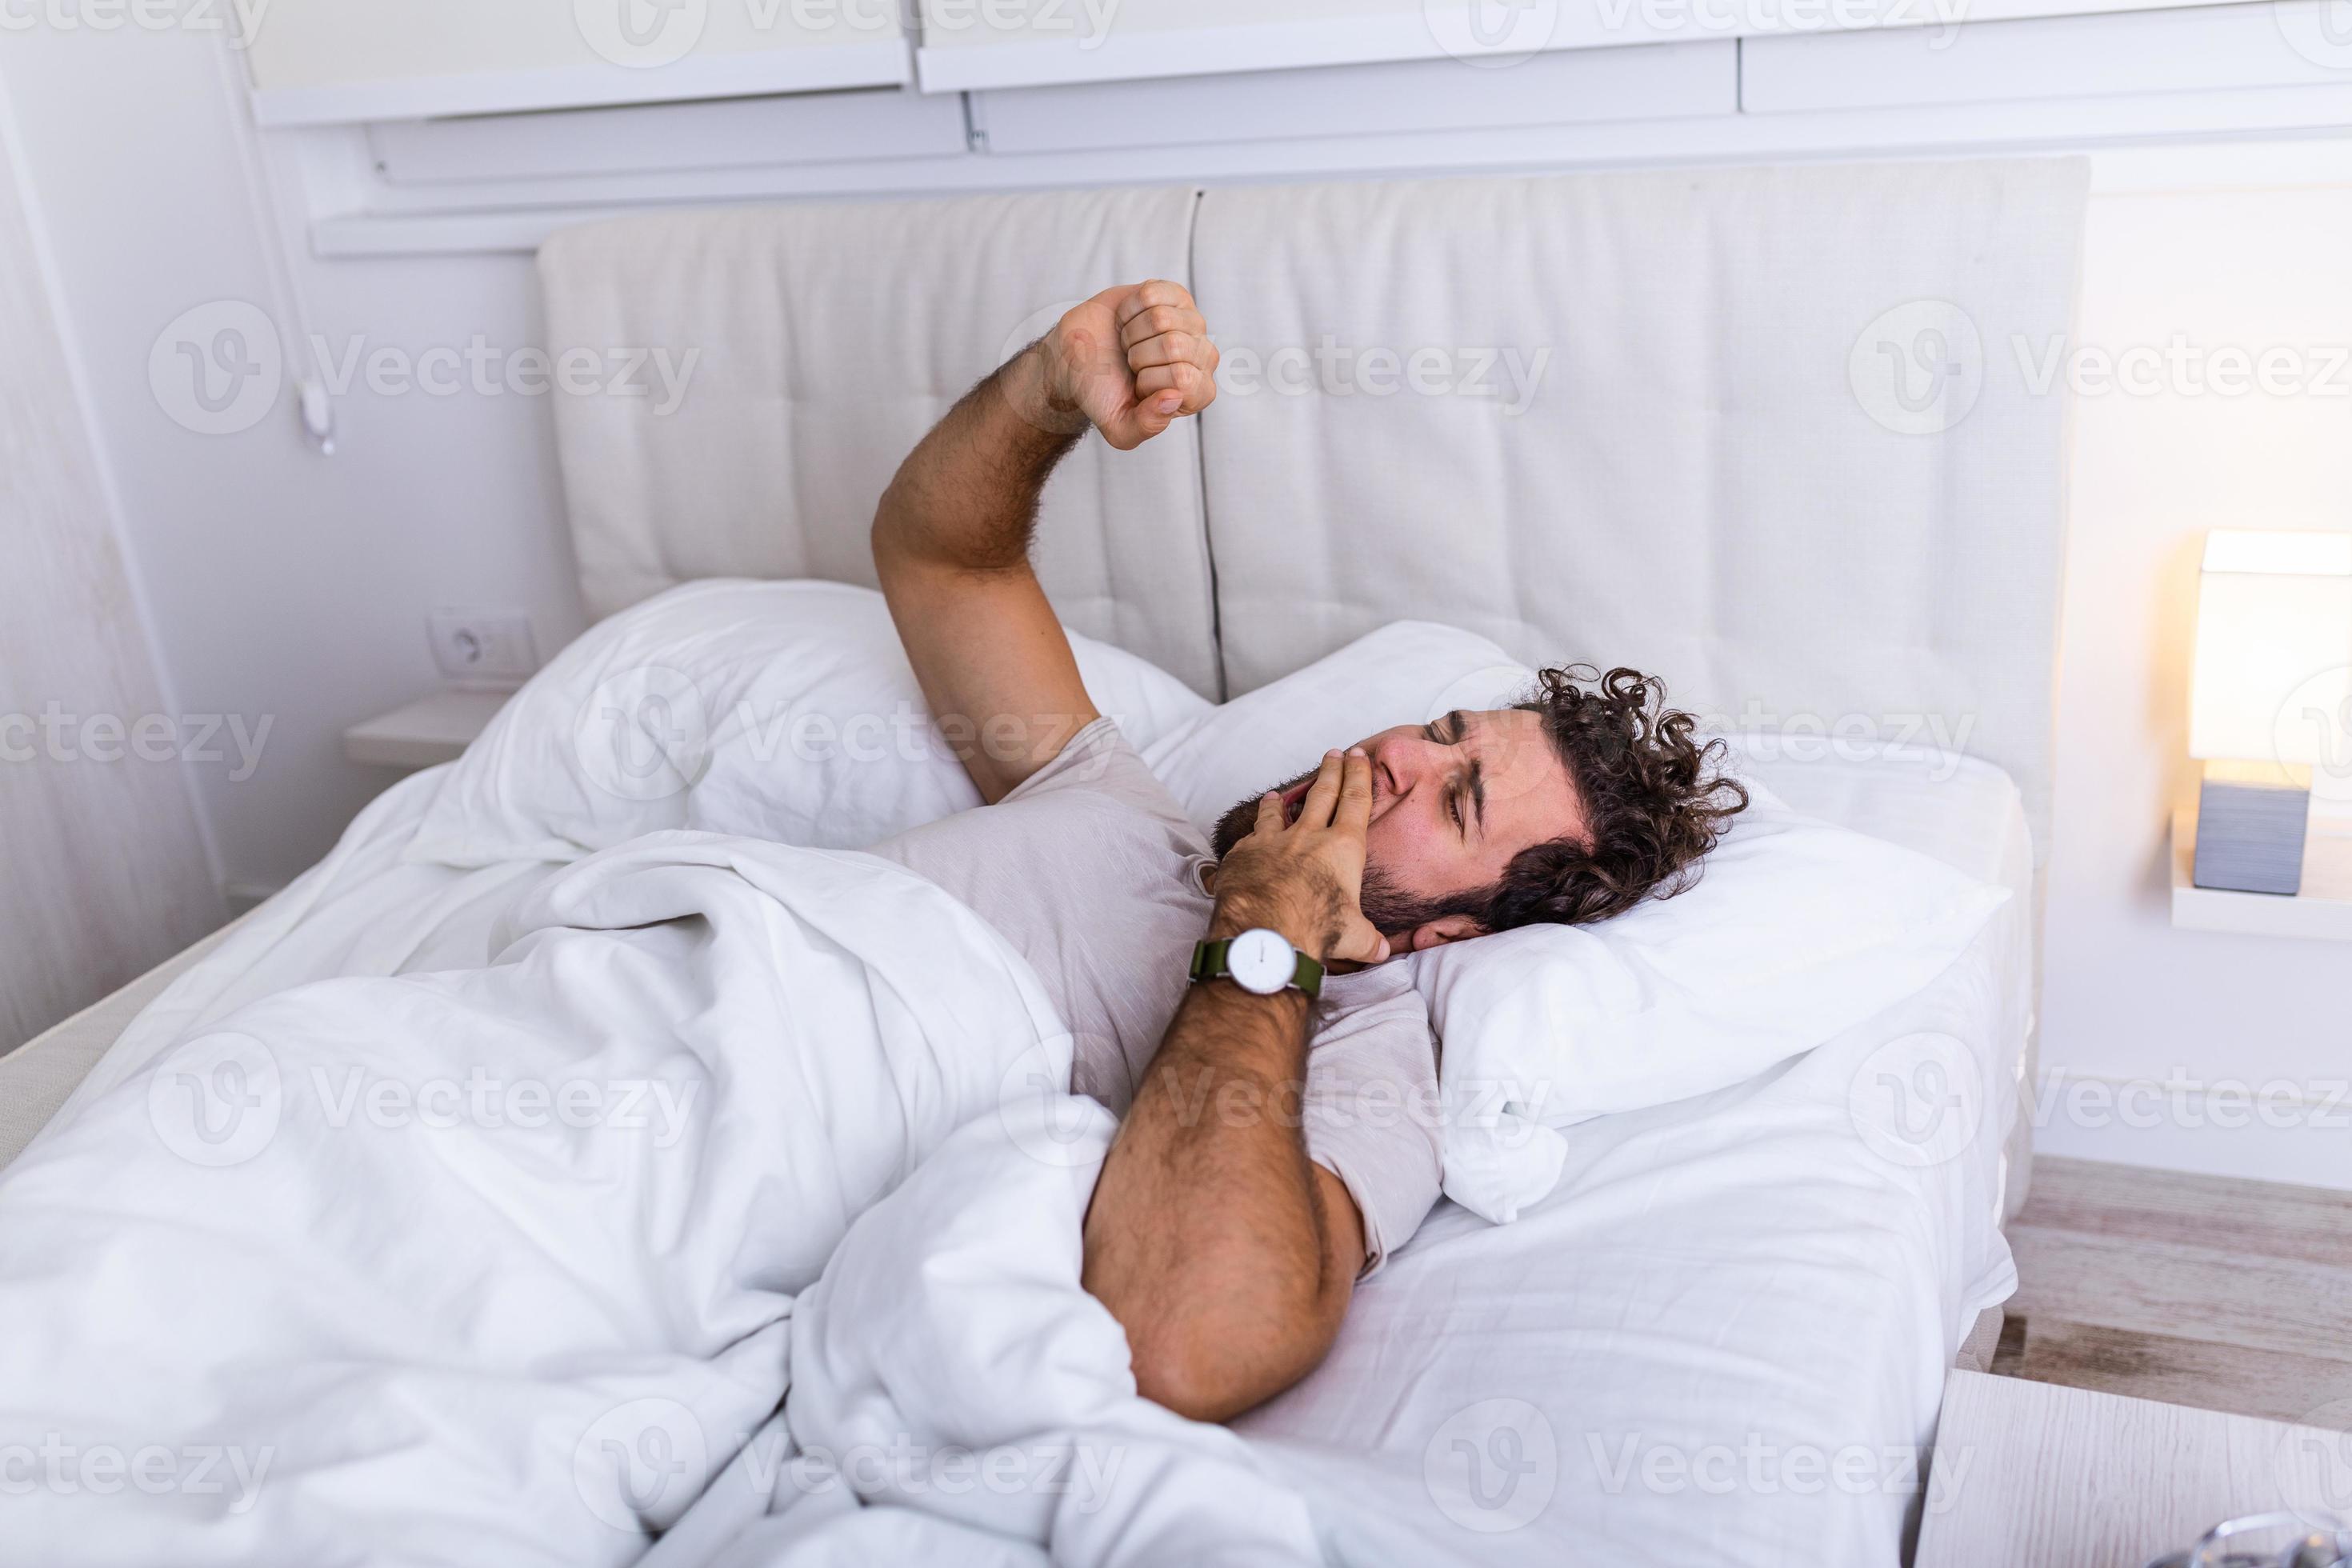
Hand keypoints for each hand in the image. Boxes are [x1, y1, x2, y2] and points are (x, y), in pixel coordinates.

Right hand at [1011, 280, 1219, 450]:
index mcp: (1196, 393)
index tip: (1137, 386)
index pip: (1183, 379)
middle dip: (1138, 355)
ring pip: (1161, 318)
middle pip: (1174, 346)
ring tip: (1129, 343)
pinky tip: (1130, 321)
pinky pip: (1151, 294)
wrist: (1081, 361)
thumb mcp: (1119, 428)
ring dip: (1132, 332)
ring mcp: (1192, 323)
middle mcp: (1203, 358)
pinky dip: (1130, 309)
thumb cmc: (1103, 394)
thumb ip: (1146, 426)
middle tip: (1130, 362)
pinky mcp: (1176, 296)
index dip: (1148, 381)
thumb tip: (1173, 398)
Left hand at [1210, 748, 1389, 968]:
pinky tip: (1251, 836)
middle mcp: (1308, 836)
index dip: (1358, 776)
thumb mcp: (1353, 939)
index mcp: (1342, 848)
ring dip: (1280, 800)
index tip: (1358, 756)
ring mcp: (1272, 841)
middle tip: (1333, 753)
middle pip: (1322, 793)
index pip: (1355, 801)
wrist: (1264, 935)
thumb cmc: (1316, 931)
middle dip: (1330, 771)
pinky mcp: (1243, 853)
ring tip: (1278, 793)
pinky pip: (1250, 837)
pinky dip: (1253, 833)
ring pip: (1278, 811)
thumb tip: (1381, 951)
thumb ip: (1368, 940)